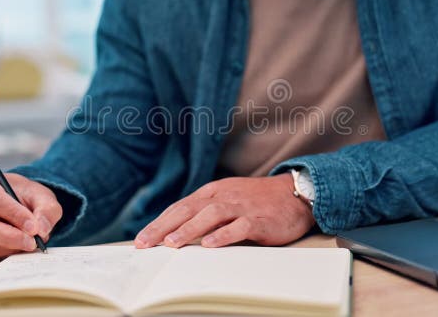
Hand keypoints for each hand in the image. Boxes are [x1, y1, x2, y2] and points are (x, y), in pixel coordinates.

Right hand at [0, 172, 62, 257]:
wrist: (20, 204)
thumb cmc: (26, 196)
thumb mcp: (42, 196)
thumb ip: (47, 209)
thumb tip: (42, 229)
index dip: (14, 215)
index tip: (33, 227)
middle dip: (9, 236)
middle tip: (32, 242)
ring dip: (8, 247)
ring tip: (28, 244)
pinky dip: (3, 253)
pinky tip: (19, 247)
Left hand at [134, 174, 314, 248]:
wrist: (295, 194)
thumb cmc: (258, 202)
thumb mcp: (228, 201)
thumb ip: (205, 213)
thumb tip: (176, 233)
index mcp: (213, 192)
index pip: (180, 207)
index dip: (159, 223)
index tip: (141, 239)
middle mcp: (224, 196)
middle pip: (188, 210)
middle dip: (164, 227)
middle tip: (145, 243)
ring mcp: (242, 207)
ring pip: (211, 215)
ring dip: (189, 229)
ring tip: (171, 244)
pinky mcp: (259, 219)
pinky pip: (239, 226)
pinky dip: (224, 234)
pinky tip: (210, 245)